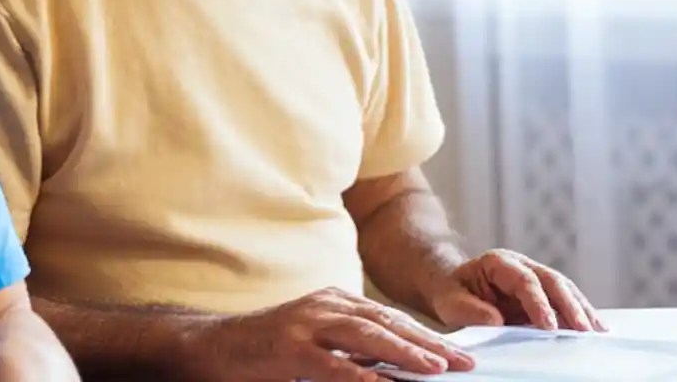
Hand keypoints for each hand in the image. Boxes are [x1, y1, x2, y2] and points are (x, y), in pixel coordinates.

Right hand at [186, 287, 474, 381]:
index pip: (389, 318)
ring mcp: (306, 325)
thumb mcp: (313, 343)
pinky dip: (362, 375)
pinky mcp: (290, 348)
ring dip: (406, 353)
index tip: (458, 353)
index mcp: (333, 302)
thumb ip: (349, 352)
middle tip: (466, 362)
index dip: (425, 335)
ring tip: (439, 368)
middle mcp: (324, 305)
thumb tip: (391, 371)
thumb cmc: (264, 351)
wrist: (210, 347)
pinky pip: (334, 364)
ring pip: (367, 336)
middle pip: (387, 323)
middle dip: (429, 343)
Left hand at [426, 249, 606, 331]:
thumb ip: (469, 310)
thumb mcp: (450, 302)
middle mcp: (522, 265)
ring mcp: (536, 277)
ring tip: (598, 331)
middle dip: (570, 305)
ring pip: (565, 289)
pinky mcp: (544, 293)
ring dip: (582, 309)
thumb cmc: (451, 293)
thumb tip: (496, 320)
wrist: (454, 288)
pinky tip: (595, 329)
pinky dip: (581, 313)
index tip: (549, 326)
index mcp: (499, 263)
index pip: (524, 280)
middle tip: (583, 330)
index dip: (539, 302)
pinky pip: (566, 301)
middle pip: (552, 281)